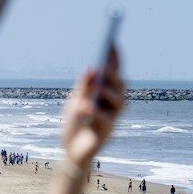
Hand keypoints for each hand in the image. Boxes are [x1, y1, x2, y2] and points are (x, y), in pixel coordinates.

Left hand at [62, 47, 123, 169]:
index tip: (111, 42)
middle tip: (105, 68)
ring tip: (97, 87)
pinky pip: (107, 120)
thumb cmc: (75, 124)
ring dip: (109, 93)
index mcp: (105, 93)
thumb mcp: (75, 101)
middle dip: (115, 76)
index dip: (115, 58)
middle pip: (121, 86)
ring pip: (121, 102)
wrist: (71, 151)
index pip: (114, 72)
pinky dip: (96, 112)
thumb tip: (92, 69)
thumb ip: (84, 86)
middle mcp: (113, 104)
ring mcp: (113, 118)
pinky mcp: (107, 133)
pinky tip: (87, 108)